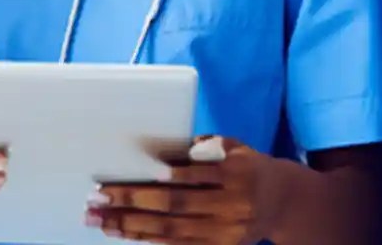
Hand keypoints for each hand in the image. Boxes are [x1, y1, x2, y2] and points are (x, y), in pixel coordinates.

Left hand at [87, 137, 284, 244]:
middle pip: (175, 205)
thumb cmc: (246, 165)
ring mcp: (226, 232)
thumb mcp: (233, 147)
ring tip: (99, 220)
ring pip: (171, 231)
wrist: (285, 201)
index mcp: (236, 173)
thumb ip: (201, 148)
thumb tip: (155, 150)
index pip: (191, 175)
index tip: (128, 171)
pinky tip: (123, 232)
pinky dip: (148, 239)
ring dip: (130, 226)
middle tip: (96, 197)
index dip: (159, 175)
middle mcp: (232, 205)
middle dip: (132, 202)